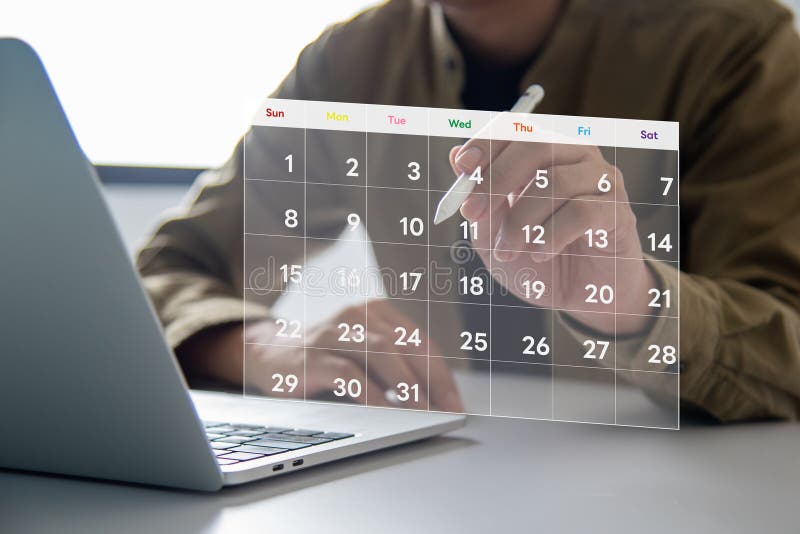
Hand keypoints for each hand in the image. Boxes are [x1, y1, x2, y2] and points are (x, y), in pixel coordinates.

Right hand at [245, 300, 463, 410]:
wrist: (268, 355)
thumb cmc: (325, 359)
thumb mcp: (363, 355)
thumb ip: (393, 366)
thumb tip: (436, 400)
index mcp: (376, 311)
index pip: (420, 341)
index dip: (441, 373)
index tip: (455, 403)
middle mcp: (357, 314)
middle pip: (406, 346)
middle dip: (432, 381)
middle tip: (446, 411)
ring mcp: (334, 332)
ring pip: (382, 354)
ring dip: (408, 387)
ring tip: (423, 413)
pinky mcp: (313, 355)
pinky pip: (350, 374)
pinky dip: (373, 396)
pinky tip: (386, 414)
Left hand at [449, 137, 657, 334]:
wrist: (578, 297)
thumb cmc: (535, 258)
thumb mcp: (494, 232)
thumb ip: (480, 196)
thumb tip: (454, 154)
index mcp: (545, 153)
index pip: (516, 127)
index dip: (486, 143)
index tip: (463, 168)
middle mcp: (577, 157)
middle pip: (535, 146)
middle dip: (495, 180)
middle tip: (472, 215)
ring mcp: (603, 182)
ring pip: (556, 182)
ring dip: (520, 221)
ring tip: (507, 250)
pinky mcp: (619, 212)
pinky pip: (582, 212)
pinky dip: (551, 235)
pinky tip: (541, 253)